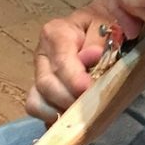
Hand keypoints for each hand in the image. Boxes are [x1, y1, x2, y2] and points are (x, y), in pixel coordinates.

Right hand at [27, 6, 118, 121]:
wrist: (106, 26)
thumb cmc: (108, 26)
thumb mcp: (108, 24)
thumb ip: (99, 39)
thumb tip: (91, 55)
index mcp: (56, 33)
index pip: (60, 61)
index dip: (74, 79)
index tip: (88, 90)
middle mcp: (42, 55)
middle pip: (46, 85)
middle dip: (69, 99)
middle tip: (91, 105)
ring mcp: (39, 75)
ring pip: (36, 101)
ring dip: (59, 112)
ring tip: (81, 113)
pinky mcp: (42, 92)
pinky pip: (39, 111)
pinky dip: (53, 120)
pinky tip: (71, 120)